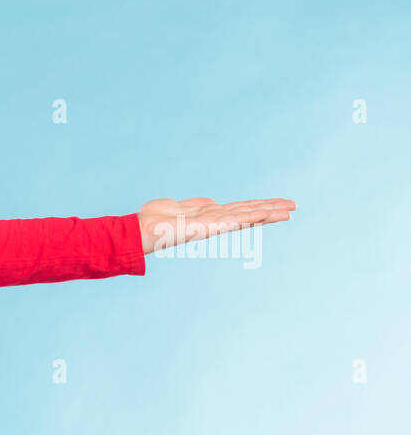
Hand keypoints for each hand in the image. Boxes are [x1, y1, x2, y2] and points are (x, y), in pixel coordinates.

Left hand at [137, 197, 295, 253]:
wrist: (140, 231)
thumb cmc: (155, 221)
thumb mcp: (179, 207)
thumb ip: (196, 205)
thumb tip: (211, 203)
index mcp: (209, 216)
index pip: (239, 209)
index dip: (259, 206)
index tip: (278, 204)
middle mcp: (214, 220)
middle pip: (248, 212)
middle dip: (271, 209)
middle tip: (293, 207)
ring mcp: (213, 225)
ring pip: (246, 215)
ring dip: (269, 213)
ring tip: (290, 210)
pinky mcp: (208, 228)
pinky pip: (234, 220)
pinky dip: (252, 216)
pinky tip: (267, 213)